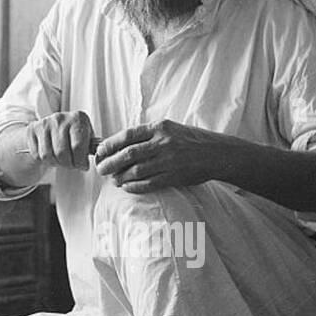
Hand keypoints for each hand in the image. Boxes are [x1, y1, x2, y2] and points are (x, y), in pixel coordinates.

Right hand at [26, 111, 95, 171]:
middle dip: (68, 165)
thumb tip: (101, 156)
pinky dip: (44, 160)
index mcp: (78, 118)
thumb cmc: (74, 136)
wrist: (52, 129)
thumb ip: (93, 146)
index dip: (80, 162)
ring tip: (61, 160)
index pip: (78, 147)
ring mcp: (45, 123)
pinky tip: (51, 155)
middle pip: (62, 153)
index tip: (83, 165)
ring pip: (48, 155)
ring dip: (56, 163)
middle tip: (71, 165)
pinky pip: (37, 154)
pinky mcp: (32, 129)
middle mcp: (60, 118)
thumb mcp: (86, 138)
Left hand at [95, 120, 220, 191]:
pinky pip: (149, 184)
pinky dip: (134, 187)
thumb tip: (121, 145)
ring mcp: (169, 160)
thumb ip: (148, 135)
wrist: (216, 153)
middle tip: (101, 170)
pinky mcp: (174, 176)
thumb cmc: (190, 140)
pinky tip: (126, 187)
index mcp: (159, 127)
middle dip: (110, 163)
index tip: (99, 152)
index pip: (127, 135)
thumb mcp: (170, 129)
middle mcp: (163, 142)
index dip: (110, 144)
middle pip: (128, 154)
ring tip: (113, 180)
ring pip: (136, 170)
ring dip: (121, 177)